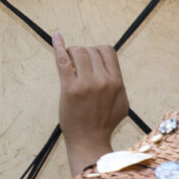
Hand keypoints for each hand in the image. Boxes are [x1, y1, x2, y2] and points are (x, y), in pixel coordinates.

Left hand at [56, 36, 130, 157]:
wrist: (89, 141)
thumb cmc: (104, 123)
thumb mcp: (122, 103)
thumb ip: (118, 84)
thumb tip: (111, 69)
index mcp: (117, 82)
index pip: (107, 51)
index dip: (97, 51)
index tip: (91, 61)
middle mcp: (103, 81)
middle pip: (91, 50)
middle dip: (83, 54)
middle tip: (77, 67)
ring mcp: (86, 84)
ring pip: (78, 52)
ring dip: (72, 54)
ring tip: (70, 65)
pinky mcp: (69, 88)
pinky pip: (63, 60)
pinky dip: (59, 46)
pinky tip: (56, 37)